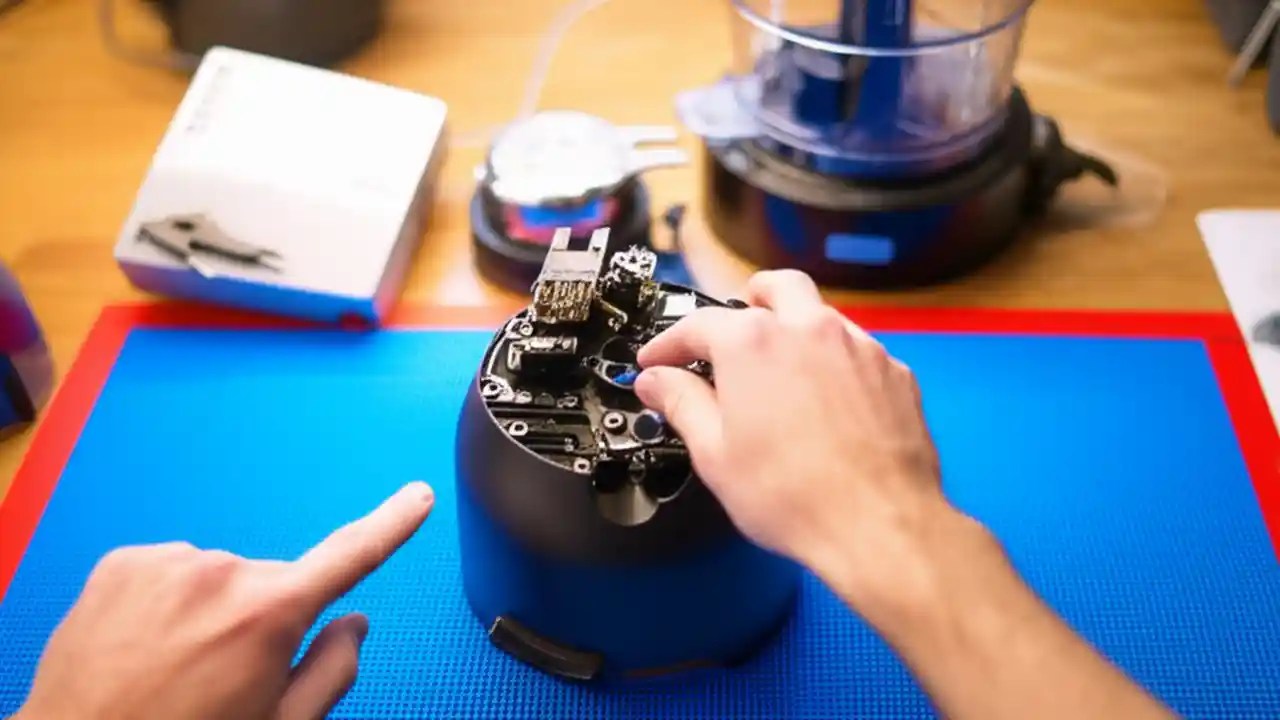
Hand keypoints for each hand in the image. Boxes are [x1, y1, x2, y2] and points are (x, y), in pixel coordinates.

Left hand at [14, 482, 434, 719]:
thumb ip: (331, 673)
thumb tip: (353, 625)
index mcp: (269, 615)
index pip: (350, 556)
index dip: (391, 524)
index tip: (418, 497)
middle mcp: (222, 573)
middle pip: (272, 584)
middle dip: (262, 619)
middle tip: (223, 678)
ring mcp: (168, 562)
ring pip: (218, 579)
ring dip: (209, 612)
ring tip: (173, 667)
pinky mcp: (123, 562)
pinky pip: (171, 572)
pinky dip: (166, 603)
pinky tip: (144, 646)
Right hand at [635, 270, 967, 620]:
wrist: (879, 526)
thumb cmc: (792, 496)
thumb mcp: (715, 454)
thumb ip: (682, 404)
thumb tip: (657, 381)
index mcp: (754, 343)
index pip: (698, 324)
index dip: (670, 344)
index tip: (658, 363)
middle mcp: (809, 329)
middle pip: (776, 288)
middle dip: (749, 302)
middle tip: (731, 336)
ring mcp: (859, 347)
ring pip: (821, 316)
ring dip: (795, 331)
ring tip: (779, 374)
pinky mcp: (895, 373)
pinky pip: (857, 351)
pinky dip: (834, 364)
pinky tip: (826, 404)